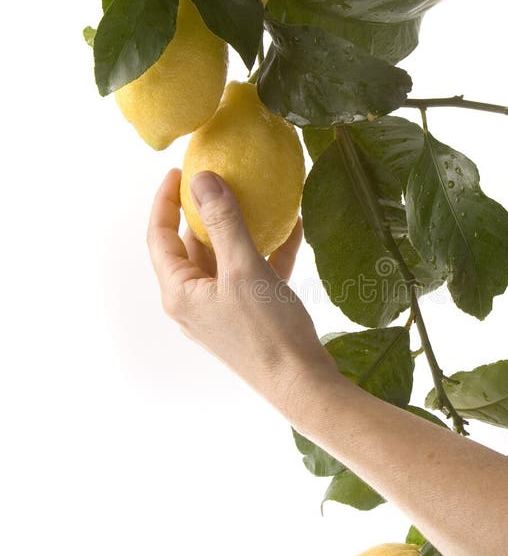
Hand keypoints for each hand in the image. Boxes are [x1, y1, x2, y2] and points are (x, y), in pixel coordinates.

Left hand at [146, 168, 339, 416]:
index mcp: (180, 292)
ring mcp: (221, 310)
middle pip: (191, 247)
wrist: (300, 383)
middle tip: (220, 181)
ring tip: (256, 198)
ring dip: (240, 230)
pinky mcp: (248, 317)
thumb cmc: (267, 330)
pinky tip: (291, 229)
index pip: (159, 237)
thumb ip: (223, 221)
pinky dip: (266, 252)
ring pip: (224, 259)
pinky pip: (251, 275)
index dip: (164, 202)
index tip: (177, 172)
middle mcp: (194, 302)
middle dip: (206, 213)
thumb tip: (202, 179)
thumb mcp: (244, 268)